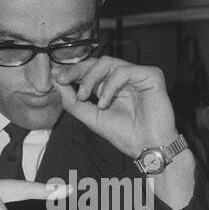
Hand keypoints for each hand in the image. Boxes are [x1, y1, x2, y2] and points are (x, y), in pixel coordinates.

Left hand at [52, 56, 176, 159]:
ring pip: (108, 62)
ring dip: (91, 77)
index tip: (57, 77)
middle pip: (97, 62)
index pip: (91, 70)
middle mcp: (125, 78)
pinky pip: (124, 70)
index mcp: (113, 86)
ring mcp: (138, 75)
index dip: (73, 71)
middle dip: (77, 70)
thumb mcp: (92, 117)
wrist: (147, 147)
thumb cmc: (125, 135)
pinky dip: (110, 85)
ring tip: (84, 96)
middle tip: (63, 79)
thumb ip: (74, 101)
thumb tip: (57, 83)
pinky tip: (104, 102)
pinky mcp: (151, 75)